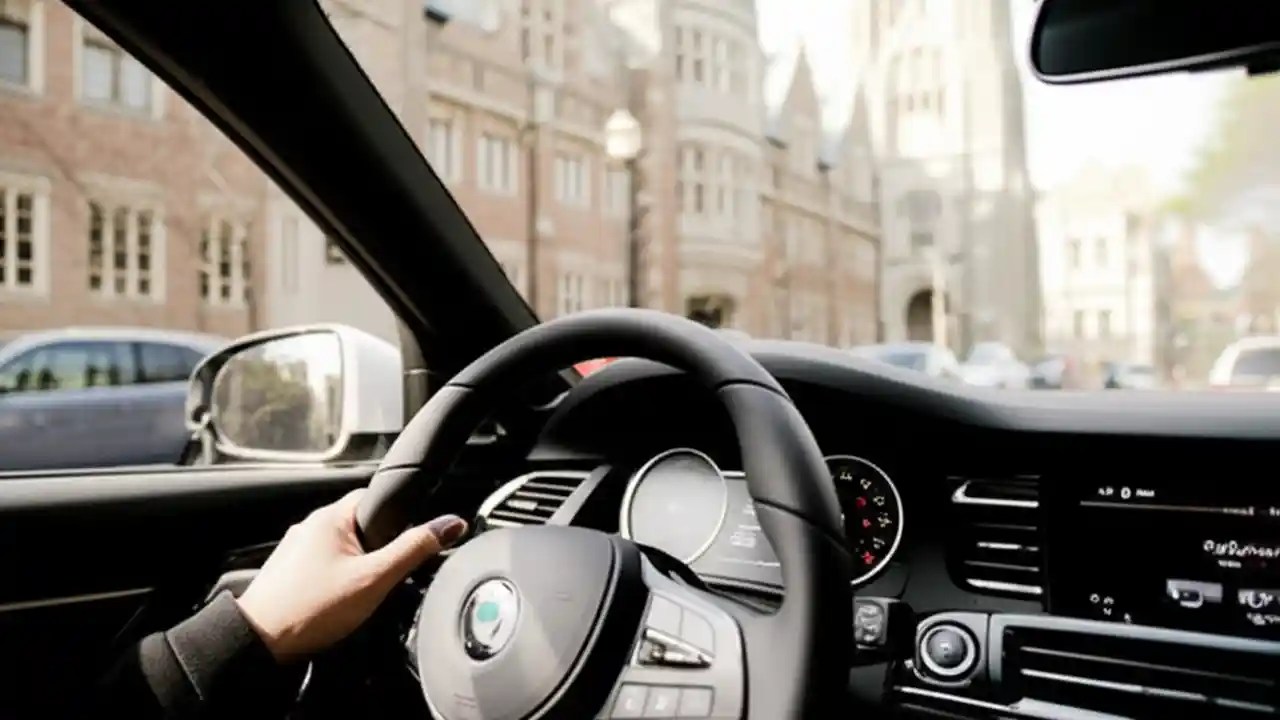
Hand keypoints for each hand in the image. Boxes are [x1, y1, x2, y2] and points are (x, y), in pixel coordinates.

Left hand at [235, 488, 466, 662]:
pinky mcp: (288, 572)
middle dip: (377, 550)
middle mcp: (310, 526)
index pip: (375, 497)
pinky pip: (324, 567)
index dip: (397, 518)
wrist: (260, 643)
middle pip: (360, 525)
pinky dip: (336, 581)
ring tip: (358, 594)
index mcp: (331, 516)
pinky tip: (337, 603)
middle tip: (382, 577)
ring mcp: (296, 550)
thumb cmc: (310, 609)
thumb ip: (414, 549)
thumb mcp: (375, 579)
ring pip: (342, 549)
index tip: (406, 542)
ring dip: (356, 567)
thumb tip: (449, 525)